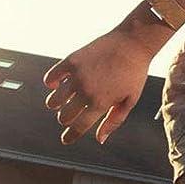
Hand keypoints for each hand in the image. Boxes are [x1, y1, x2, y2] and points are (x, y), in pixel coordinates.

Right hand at [42, 28, 152, 146]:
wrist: (132, 43)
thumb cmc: (134, 73)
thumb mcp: (130, 101)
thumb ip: (113, 121)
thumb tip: (99, 139)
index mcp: (101, 104)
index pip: (79, 127)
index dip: (70, 136)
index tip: (66, 140)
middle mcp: (86, 91)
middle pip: (64, 116)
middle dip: (66, 119)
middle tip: (70, 115)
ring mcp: (77, 76)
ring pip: (54, 100)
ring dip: (55, 104)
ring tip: (61, 101)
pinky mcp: (71, 60)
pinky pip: (51, 76)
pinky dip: (50, 82)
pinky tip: (54, 84)